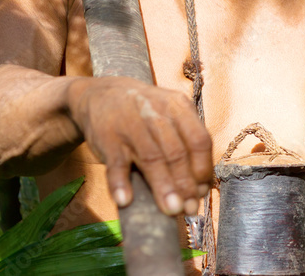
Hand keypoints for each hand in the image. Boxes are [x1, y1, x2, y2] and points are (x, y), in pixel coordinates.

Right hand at [68, 76, 212, 215]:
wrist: (101, 93)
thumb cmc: (144, 113)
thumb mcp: (169, 116)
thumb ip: (185, 146)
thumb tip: (199, 190)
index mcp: (178, 107)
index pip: (199, 140)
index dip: (203, 169)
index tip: (201, 192)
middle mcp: (156, 113)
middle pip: (176, 152)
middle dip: (185, 184)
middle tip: (188, 209)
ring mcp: (130, 124)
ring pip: (151, 158)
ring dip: (162, 186)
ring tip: (171, 210)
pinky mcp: (106, 136)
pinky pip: (115, 162)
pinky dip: (120, 182)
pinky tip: (125, 200)